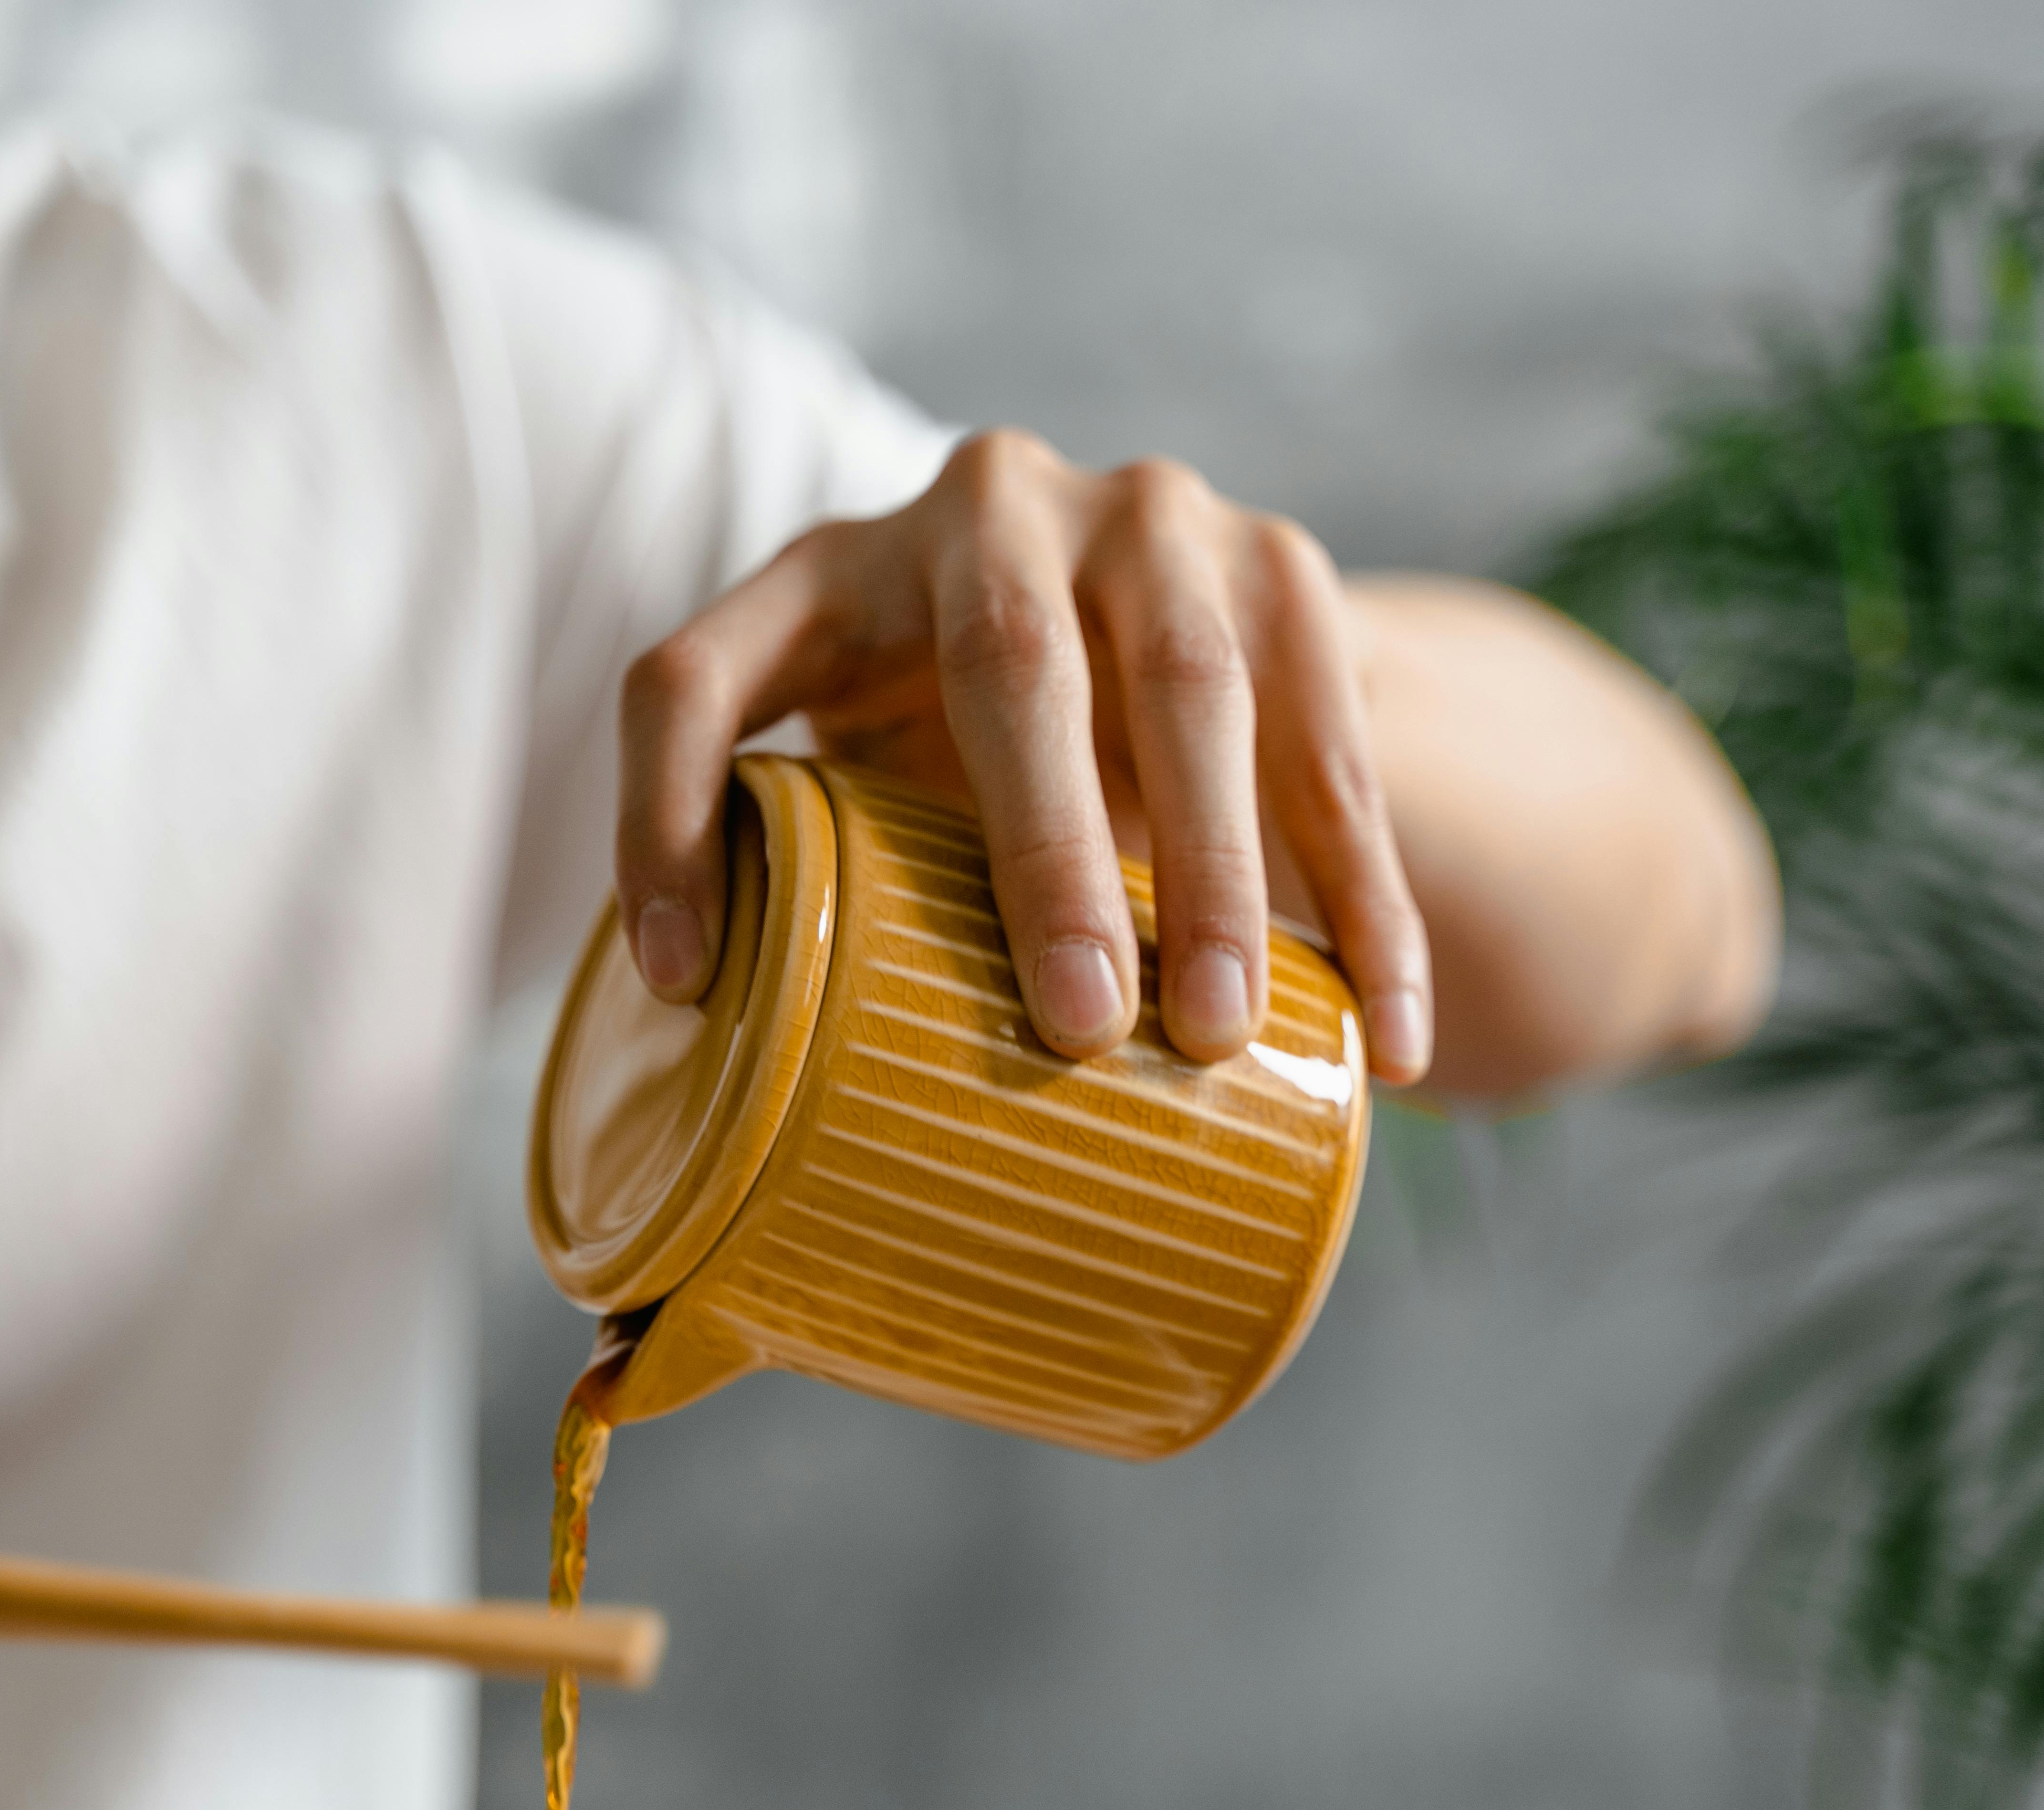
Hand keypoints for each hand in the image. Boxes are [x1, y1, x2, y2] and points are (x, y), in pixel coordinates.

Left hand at [617, 429, 1431, 1079]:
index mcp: (825, 570)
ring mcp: (1153, 518)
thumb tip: (732, 1070)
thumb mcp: (869, 779)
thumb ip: (815, 874)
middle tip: (1077, 1021)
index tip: (690, 987)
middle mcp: (985, 505)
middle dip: (1044, 851)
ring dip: (1216, 876)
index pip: (690, 679)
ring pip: (1191, 692)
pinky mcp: (1286, 569)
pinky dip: (1367, 905)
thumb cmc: (955, 754)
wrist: (1154, 638)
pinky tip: (1384, 1040)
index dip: (659, 824)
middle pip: (1006, 662)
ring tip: (1218, 1035)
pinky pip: (1334, 751)